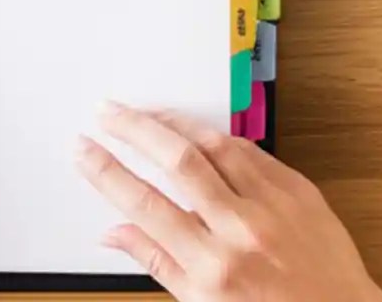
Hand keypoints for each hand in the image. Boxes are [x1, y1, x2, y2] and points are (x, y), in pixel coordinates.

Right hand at [77, 102, 381, 301]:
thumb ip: (157, 262)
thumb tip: (113, 233)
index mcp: (211, 268)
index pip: (144, 206)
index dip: (106, 171)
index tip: (83, 149)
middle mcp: (241, 231)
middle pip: (176, 161)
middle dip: (134, 129)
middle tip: (108, 112)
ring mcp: (273, 205)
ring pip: (214, 144)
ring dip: (173, 121)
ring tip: (145, 112)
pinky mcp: (297, 188)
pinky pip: (251, 150)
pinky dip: (218, 136)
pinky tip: (197, 130)